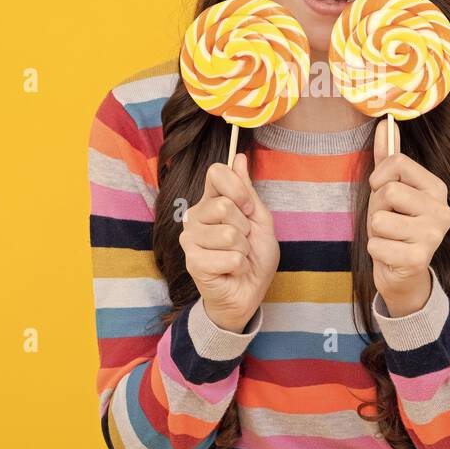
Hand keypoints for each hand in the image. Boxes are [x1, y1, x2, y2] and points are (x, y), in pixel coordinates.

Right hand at [180, 153, 278, 331]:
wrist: (249, 291)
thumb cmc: (254, 256)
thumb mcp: (259, 219)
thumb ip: (247, 190)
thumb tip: (239, 157)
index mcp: (211, 201)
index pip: (216, 173)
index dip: (238, 189)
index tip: (248, 209)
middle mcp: (195, 216)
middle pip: (224, 206)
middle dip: (244, 228)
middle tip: (242, 242)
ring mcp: (190, 239)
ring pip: (228, 234)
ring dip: (243, 250)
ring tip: (237, 257)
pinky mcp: (192, 262)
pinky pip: (230, 257)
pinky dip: (239, 266)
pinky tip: (231, 270)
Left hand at [366, 118, 449, 315]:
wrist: (402, 273)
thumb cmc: (395, 227)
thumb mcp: (390, 190)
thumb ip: (388, 158)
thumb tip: (385, 123)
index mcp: (437, 189)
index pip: (398, 162)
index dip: (379, 177)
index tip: (381, 191)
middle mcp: (442, 210)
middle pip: (388, 191)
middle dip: (376, 208)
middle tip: (387, 222)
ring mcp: (434, 235)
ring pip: (379, 220)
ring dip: (375, 232)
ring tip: (389, 238)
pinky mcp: (419, 258)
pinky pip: (376, 245)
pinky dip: (375, 251)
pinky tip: (390, 255)